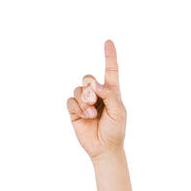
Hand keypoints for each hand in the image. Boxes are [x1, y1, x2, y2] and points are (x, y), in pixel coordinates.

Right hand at [66, 39, 126, 159]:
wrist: (105, 148)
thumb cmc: (115, 130)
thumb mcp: (119, 111)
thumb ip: (109, 94)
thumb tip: (94, 84)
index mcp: (111, 92)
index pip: (110, 70)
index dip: (109, 56)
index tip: (108, 42)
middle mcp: (97, 94)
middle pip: (88, 78)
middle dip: (90, 87)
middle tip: (94, 100)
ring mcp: (85, 102)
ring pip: (78, 89)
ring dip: (84, 101)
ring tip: (92, 114)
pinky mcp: (75, 110)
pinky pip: (70, 100)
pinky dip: (77, 108)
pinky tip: (84, 117)